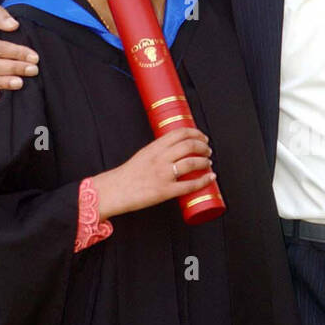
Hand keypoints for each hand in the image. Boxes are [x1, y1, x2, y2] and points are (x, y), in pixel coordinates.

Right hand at [92, 127, 214, 217]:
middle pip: (189, 146)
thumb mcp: (142, 156)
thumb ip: (158, 152)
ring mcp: (163, 174)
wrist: (114, 191)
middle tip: (207, 150)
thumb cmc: (126, 176)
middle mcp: (159, 159)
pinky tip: (210, 178)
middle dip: (203, 147)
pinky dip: (203, 180)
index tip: (202, 137)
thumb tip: (175, 151)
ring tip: (208, 163)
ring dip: (205, 161)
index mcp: (154, 148)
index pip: (179, 133)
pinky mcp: (165, 191)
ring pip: (192, 163)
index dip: (195, 133)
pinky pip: (189, 185)